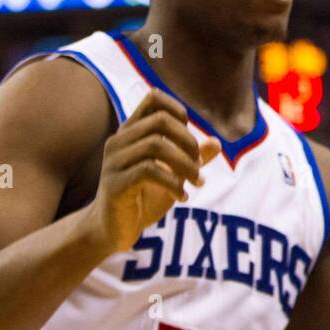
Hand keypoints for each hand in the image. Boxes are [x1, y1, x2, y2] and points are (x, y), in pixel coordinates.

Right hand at [84, 89, 221, 254]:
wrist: (113, 230)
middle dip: (188, 141)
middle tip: (199, 165)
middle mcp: (119, 142)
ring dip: (185, 164)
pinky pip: (148, 171)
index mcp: (131, 132)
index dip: (179, 112)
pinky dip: (173, 183)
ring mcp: (114, 162)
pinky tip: (182, 197)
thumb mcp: (173, 175)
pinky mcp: (114, 184)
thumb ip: (191, 158)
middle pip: (160, 120)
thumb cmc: (143, 198)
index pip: (154, 99)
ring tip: (195, 182)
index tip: (191, 140)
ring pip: (155, 145)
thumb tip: (217, 142)